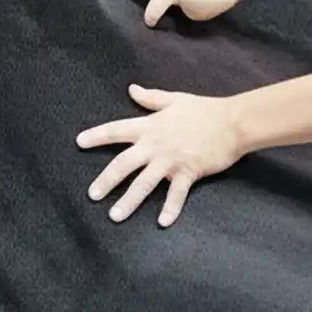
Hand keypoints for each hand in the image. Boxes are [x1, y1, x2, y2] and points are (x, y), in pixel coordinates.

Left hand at [77, 85, 243, 227]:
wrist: (233, 121)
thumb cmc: (204, 109)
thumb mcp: (175, 99)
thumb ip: (151, 98)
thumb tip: (132, 89)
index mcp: (150, 126)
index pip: (116, 130)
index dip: (96, 136)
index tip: (79, 142)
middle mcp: (155, 145)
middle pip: (123, 164)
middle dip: (106, 180)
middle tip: (92, 195)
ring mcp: (171, 160)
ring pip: (144, 183)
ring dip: (129, 201)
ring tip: (114, 216)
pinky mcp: (188, 172)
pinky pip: (176, 194)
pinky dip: (170, 208)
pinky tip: (161, 222)